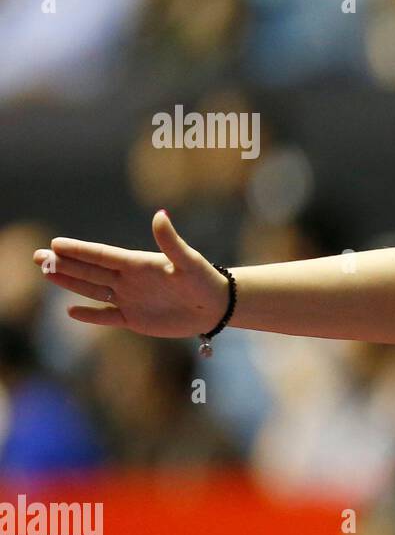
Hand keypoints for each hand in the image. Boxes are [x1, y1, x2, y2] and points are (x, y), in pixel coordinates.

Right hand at [32, 209, 229, 337]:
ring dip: (70, 283)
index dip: (79, 250)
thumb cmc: (205, 280)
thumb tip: (160, 215)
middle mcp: (129, 279)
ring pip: (92, 290)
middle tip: (37, 256)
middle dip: (63, 263)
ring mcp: (129, 299)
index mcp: (138, 263)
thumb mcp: (188, 260)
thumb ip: (170, 241)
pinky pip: (107, 317)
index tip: (55, 243)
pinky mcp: (135, 319)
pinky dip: (90, 315)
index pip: (102, 255)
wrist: (216, 306)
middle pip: (89, 271)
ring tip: (46, 273)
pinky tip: (71, 310)